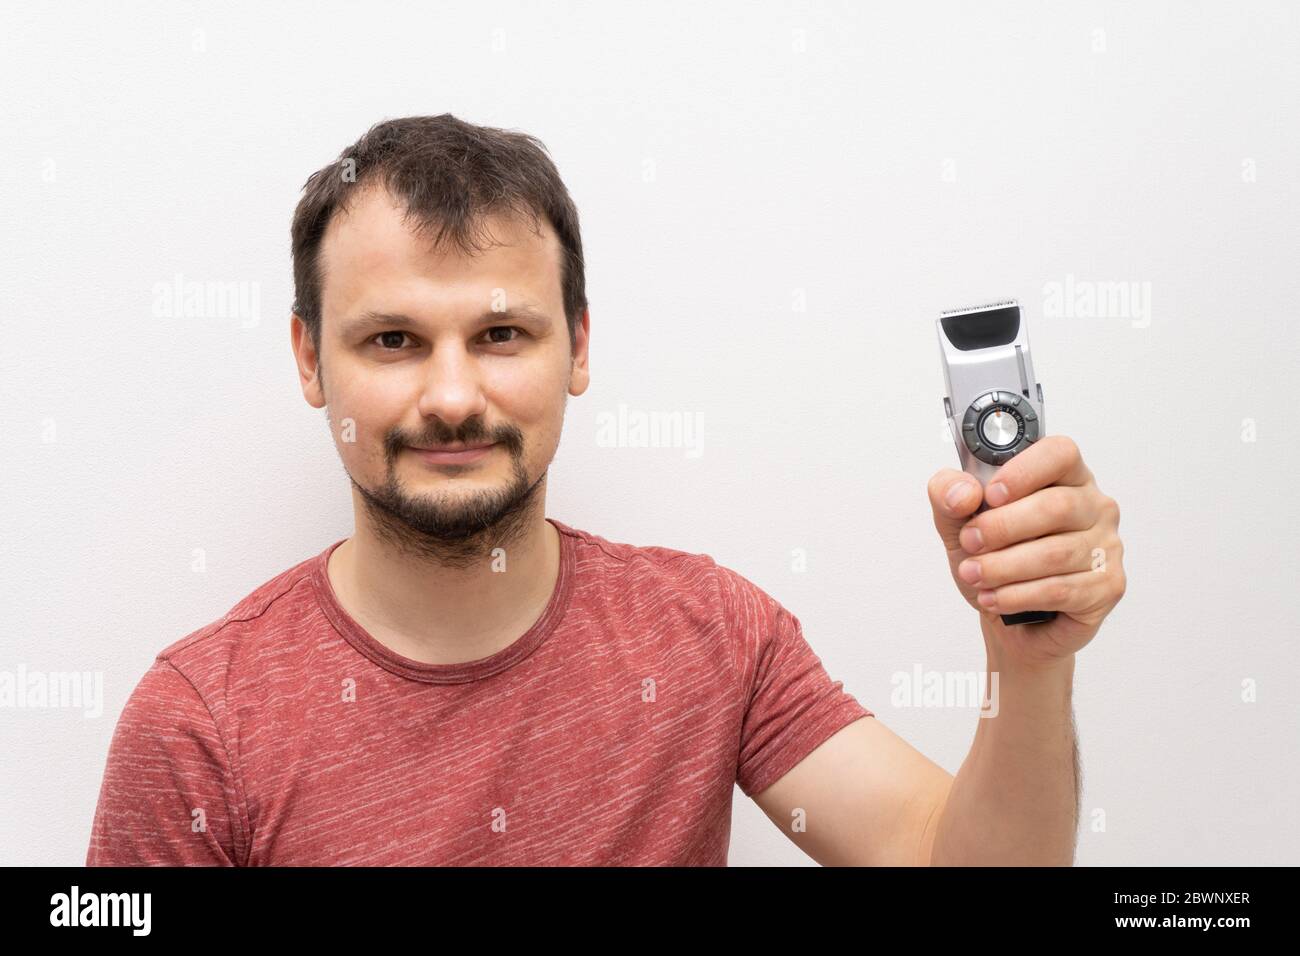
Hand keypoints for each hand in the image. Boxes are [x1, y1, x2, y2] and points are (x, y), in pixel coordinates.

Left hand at [927, 435, 1125, 669]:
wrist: (1009, 620)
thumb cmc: (994, 560)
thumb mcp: (957, 523)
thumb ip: (948, 495)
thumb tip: (963, 493)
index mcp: (1064, 477)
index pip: (1060, 453)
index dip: (1024, 471)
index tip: (990, 495)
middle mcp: (1094, 506)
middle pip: (1057, 506)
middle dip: (1002, 527)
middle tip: (970, 542)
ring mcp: (1107, 547)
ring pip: (1056, 553)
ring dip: (1003, 566)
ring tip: (974, 575)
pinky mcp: (1108, 586)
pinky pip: (1061, 589)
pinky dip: (1017, 595)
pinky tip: (994, 597)